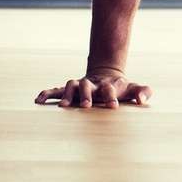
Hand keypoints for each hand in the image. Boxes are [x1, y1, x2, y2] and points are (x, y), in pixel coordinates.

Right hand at [35, 73, 152, 107]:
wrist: (105, 74)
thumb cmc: (120, 87)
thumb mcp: (133, 88)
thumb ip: (143, 91)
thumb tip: (143, 99)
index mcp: (107, 84)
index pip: (109, 88)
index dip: (111, 96)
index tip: (114, 106)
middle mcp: (91, 83)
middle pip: (87, 85)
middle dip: (86, 94)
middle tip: (87, 106)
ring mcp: (79, 85)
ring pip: (71, 85)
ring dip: (67, 94)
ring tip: (64, 106)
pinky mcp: (70, 90)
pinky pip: (56, 90)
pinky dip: (47, 93)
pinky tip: (39, 100)